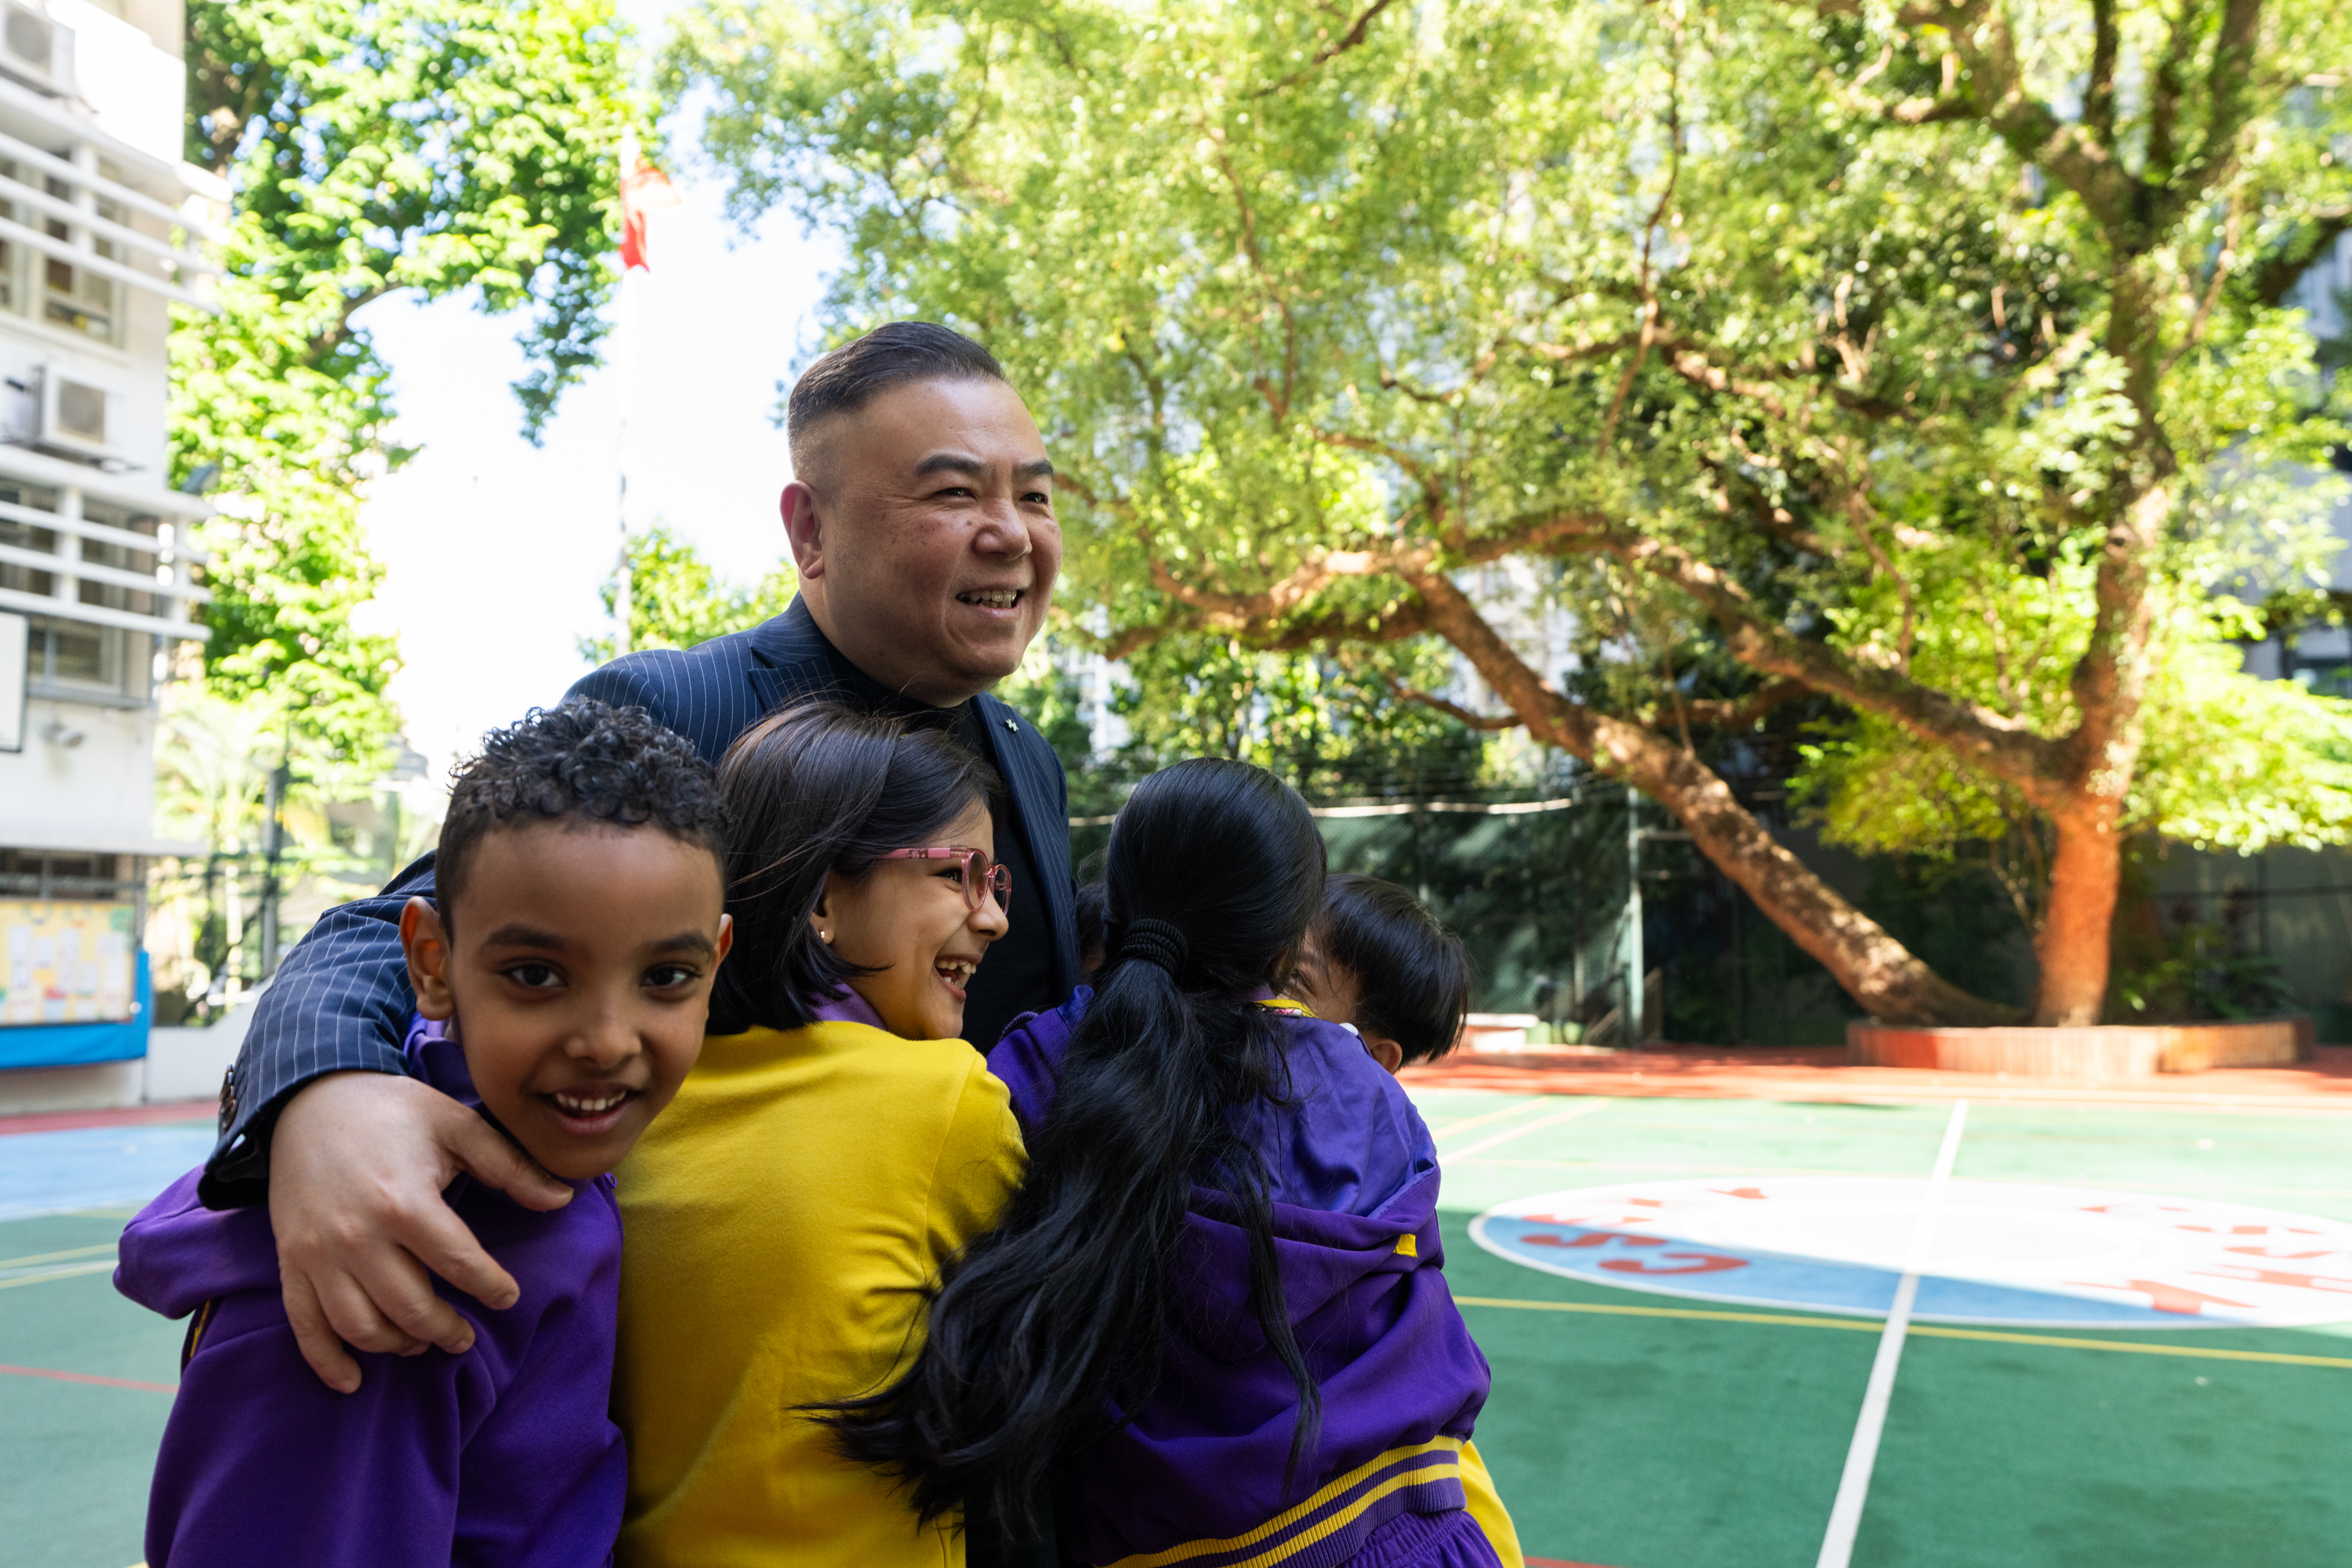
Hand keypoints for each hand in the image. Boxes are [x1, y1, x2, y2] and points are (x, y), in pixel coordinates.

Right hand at [268, 1070, 574, 1392]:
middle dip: (446, 1330)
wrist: (308, 1099)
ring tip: (424, 1342)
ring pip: (361, 1326)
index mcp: (404, 1201)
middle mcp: (357, 1235)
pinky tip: (353, 1380)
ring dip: (398, 1345)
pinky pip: (305, 1325)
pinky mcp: (290, 1261)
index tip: (508, 1297)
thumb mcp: (457, 1124)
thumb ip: (510, 1166)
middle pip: (410, 1307)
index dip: (490, 1287)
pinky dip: (327, 1360)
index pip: (458, 1263)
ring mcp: (318, 1253)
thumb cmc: (392, 1111)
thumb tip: (562, 1199)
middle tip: (466, 1336)